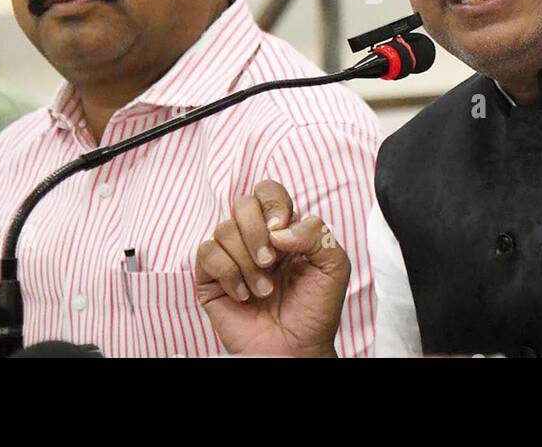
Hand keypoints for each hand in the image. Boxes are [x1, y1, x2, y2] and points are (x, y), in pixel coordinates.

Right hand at [195, 180, 348, 356]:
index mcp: (283, 229)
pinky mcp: (210, 278)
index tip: (282, 231)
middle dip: (257, 233)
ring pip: (224, 229)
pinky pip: (207, 253)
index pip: (268, 192)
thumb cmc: (314, 311)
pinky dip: (228, 273)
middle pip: (243, 204)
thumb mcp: (334, 266)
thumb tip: (277, 230)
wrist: (294, 349)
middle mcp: (255, 238)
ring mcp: (231, 256)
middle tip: (271, 263)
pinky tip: (243, 294)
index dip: (273, 205)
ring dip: (247, 262)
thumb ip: (317, 234)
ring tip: (263, 290)